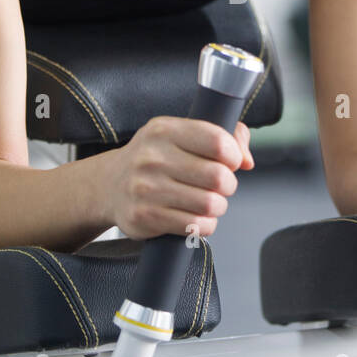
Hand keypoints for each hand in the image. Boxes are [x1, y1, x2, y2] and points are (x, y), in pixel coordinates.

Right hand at [107, 115, 253, 240]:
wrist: (110, 185)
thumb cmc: (156, 159)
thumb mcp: (182, 134)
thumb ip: (225, 135)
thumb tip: (246, 160)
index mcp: (164, 130)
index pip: (217, 141)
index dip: (233, 156)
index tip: (229, 162)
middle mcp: (152, 157)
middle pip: (218, 177)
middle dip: (227, 185)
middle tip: (219, 185)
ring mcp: (146, 188)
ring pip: (210, 204)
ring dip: (217, 207)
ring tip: (207, 202)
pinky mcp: (144, 216)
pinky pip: (195, 226)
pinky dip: (204, 225)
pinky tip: (195, 217)